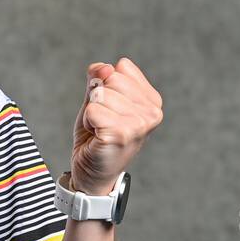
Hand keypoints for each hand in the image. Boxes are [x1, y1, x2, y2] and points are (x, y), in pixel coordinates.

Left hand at [69, 57, 162, 194]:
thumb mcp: (97, 101)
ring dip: (92, 113)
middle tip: (102, 122)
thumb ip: (99, 79)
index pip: (121, 68)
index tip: (109, 109)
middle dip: (98, 99)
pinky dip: (88, 122)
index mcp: (151, 100)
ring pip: (101, 94)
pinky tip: (97, 137)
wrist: (91, 173)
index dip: (105, 86)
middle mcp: (151, 111)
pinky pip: (93, 110)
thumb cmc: (97, 136)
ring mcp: (139, 124)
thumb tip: (103, 67)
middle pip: (111, 78)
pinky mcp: (122, 134)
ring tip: (101, 130)